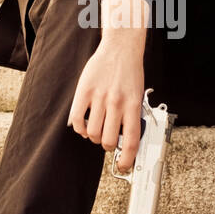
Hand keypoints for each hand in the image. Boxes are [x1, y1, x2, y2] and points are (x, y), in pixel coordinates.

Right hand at [68, 37, 144, 171]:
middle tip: (107, 141)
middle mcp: (117, 102)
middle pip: (108, 140)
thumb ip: (131, 116)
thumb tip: (126, 141)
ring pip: (92, 133)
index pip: (132, 140)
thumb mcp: (137, 95)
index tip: (123, 165)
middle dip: (107, 146)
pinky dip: (79, 128)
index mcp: (133, 105)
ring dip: (93, 137)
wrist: (120, 48)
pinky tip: (83, 125)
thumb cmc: (130, 72)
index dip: (127, 159)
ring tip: (96, 131)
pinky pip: (77, 119)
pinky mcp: (84, 91)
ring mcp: (99, 97)